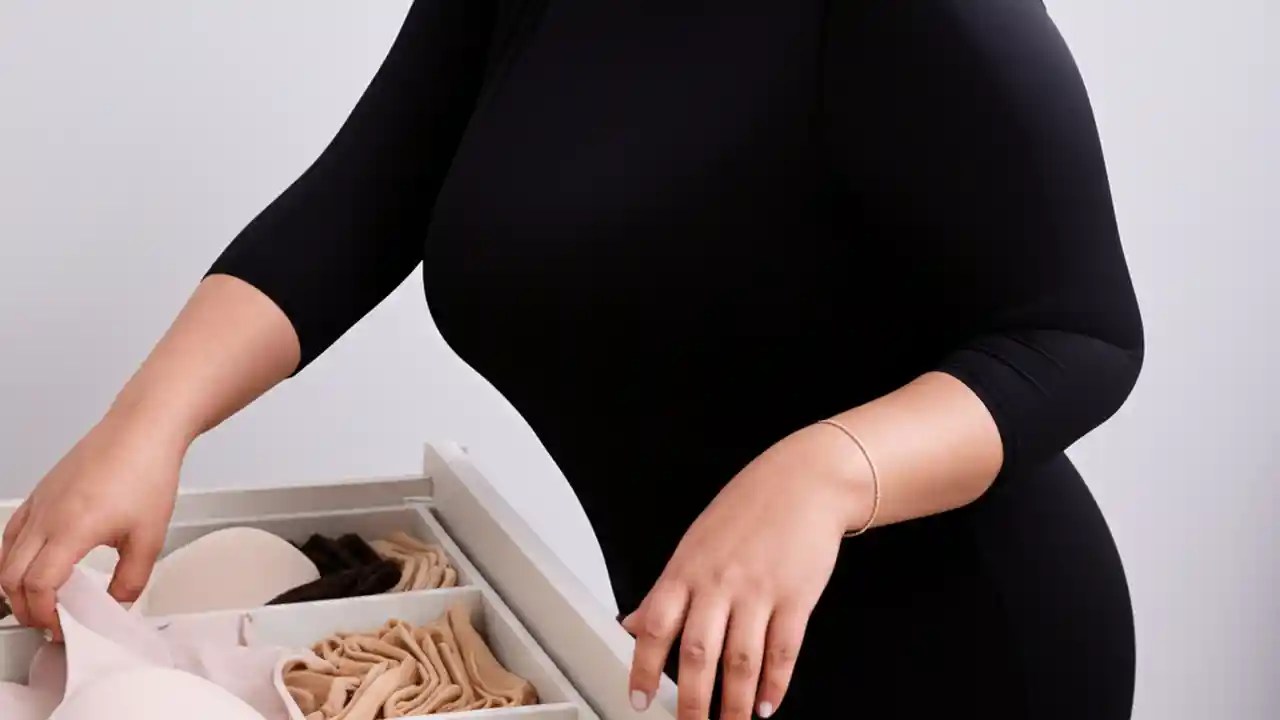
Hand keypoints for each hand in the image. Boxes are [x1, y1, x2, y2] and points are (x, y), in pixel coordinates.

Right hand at [0, 411, 184, 637]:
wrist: (142, 429)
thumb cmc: (148, 471)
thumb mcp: (151, 536)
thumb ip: (133, 578)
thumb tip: (118, 604)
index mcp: (72, 529)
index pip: (39, 585)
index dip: (45, 614)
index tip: (61, 626)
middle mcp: (47, 517)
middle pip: (12, 577)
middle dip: (25, 607)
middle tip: (49, 621)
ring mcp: (39, 503)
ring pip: (5, 555)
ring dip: (15, 585)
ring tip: (42, 599)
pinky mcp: (40, 493)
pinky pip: (12, 533)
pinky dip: (13, 557)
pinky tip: (33, 565)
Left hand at [622, 423, 871, 718]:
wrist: (804, 481)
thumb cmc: (748, 510)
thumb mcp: (694, 544)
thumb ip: (666, 591)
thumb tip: (634, 624)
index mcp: (687, 570)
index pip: (656, 626)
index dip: (644, 667)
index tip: (639, 700)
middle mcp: (719, 583)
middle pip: (699, 654)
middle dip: (692, 702)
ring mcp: (759, 591)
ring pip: (741, 661)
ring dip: (734, 704)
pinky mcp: (796, 598)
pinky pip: (783, 651)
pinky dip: (775, 684)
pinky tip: (767, 704)